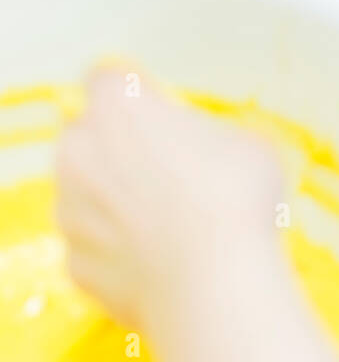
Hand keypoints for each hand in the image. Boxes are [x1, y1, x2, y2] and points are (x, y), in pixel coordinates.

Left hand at [57, 67, 284, 330]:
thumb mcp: (244, 138)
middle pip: (87, 136)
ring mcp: (70, 213)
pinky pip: (95, 248)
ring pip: (86, 195)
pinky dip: (119, 252)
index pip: (107, 77)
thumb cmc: (236, 195)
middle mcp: (78, 152)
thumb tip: (208, 147)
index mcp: (117, 106)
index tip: (159, 110)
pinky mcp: (74, 266)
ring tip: (170, 223)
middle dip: (118, 148)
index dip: (135, 92)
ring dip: (115, 201)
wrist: (215, 285)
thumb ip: (207, 132)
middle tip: (168, 169)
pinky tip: (161, 261)